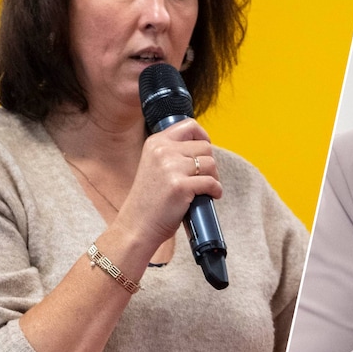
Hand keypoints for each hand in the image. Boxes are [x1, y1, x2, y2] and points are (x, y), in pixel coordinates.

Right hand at [111, 118, 222, 249]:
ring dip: (213, 177)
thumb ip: (172, 152)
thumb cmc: (149, 200)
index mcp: (156, 143)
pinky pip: (211, 182)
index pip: (189, 126)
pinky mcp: (180, 186)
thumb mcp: (154, 165)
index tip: (204, 152)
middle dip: (208, 163)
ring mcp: (171, 168)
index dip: (202, 137)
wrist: (137, 225)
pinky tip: (209, 196)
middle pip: (205, 147)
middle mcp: (162, 151)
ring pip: (211, 163)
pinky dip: (215, 191)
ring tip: (204, 189)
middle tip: (203, 178)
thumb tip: (203, 147)